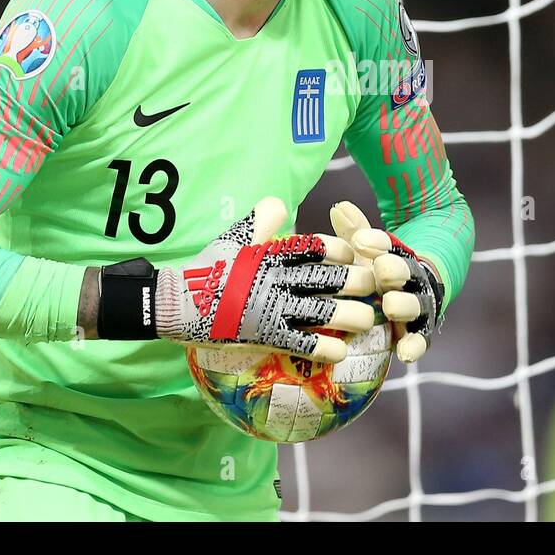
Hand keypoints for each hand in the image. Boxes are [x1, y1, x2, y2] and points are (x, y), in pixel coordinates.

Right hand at [104, 197, 374, 362]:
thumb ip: (261, 219)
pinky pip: (300, 344)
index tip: (357, 254)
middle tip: (377, 286)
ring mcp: (271, 308)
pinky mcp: (264, 335)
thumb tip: (280, 202)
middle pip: (327, 278)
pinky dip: (322, 349)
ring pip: (321, 312)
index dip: (341, 250)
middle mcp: (276, 279)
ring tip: (368, 321)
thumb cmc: (208, 269)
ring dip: (349, 317)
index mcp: (271, 253)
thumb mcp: (233, 236)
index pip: (315, 247)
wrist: (178, 304)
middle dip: (356, 282)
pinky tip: (341, 352)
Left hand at [330, 201, 444, 363]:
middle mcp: (410, 280)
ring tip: (391, 305)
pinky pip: (420, 339)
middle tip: (381, 269)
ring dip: (404, 305)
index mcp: (395, 256)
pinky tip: (405, 352)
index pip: (387, 246)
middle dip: (394, 270)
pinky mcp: (420, 332)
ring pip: (415, 304)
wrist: (421, 288)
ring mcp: (417, 306)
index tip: (360, 241)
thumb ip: (354, 231)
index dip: (376, 242)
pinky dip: (415, 345)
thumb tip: (338, 207)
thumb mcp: (367, 251)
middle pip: (404, 273)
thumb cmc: (380, 269)